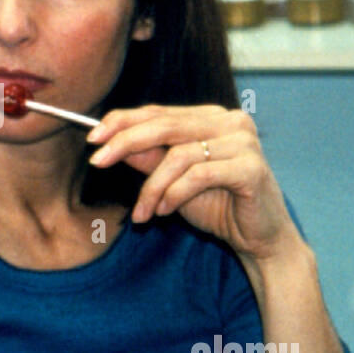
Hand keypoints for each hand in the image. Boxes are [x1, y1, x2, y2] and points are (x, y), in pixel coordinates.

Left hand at [86, 104, 298, 261]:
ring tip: (143, 212)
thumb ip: (148, 159)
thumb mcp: (172, 182)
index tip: (92, 138)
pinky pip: (198, 175)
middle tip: (97, 162)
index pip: (159, 112)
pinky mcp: (251, 167)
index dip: (122, 122)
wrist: (260, 240)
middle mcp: (230, 121)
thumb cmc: (218, 207)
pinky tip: (165, 212)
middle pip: (165, 125)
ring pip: (178, 156)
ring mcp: (244, 141)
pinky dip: (174, 195)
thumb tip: (111, 143)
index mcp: (211, 117)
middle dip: (124, 143)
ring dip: (152, 187)